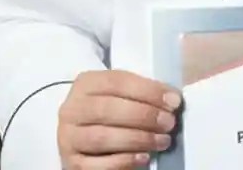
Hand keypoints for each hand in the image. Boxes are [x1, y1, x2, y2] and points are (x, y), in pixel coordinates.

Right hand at [57, 70, 181, 169]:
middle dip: (143, 116)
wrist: (85, 133)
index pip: (116, 81)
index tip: (174, 101)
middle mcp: (71, 109)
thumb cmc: (112, 109)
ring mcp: (68, 137)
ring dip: (137, 139)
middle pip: (107, 110)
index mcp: (86, 84)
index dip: (148, 91)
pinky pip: (96, 165)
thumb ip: (143, 92)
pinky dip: (123, 161)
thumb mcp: (122, 93)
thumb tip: (172, 99)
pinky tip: (144, 158)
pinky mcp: (72, 163)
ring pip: (102, 138)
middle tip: (169, 123)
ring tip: (162, 141)